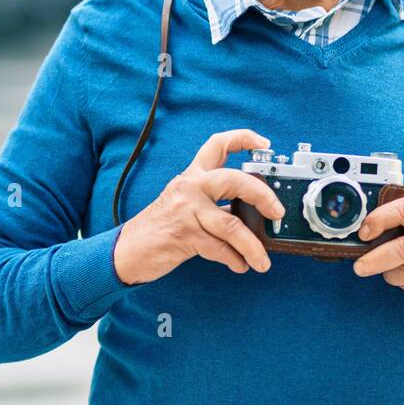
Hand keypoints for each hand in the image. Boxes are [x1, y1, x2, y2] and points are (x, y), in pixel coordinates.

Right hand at [113, 129, 284, 284]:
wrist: (126, 251)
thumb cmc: (161, 228)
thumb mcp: (186, 205)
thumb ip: (215, 203)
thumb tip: (253, 214)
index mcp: (192, 176)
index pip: (217, 145)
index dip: (243, 139)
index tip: (264, 143)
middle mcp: (190, 187)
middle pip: (234, 180)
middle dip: (262, 195)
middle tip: (277, 212)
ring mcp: (186, 210)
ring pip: (231, 224)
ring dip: (252, 245)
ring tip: (262, 260)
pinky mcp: (184, 235)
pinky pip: (219, 248)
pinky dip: (234, 259)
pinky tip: (240, 265)